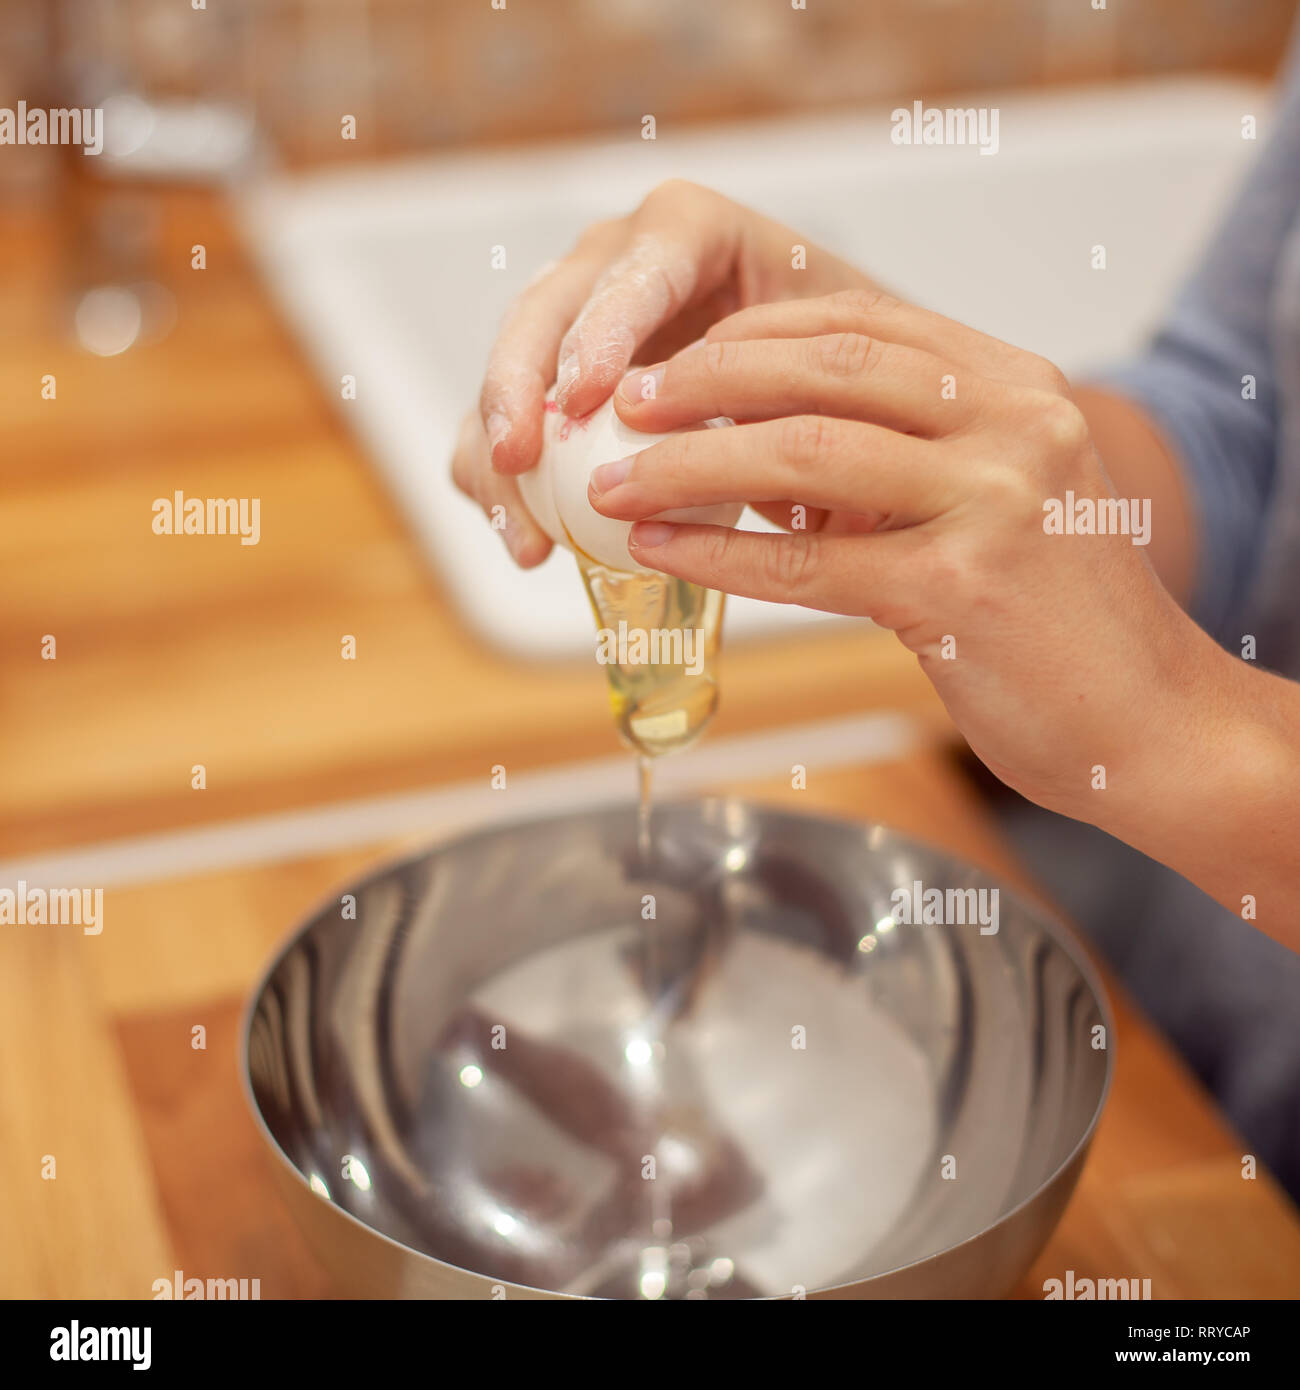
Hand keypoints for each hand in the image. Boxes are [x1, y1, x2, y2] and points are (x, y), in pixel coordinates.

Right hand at [450, 181, 872, 563]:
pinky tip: (531, 548)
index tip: (588, 395)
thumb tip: (771, 440)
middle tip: (517, 457)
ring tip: (529, 537)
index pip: (636, 268)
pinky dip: (508, 492)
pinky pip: (508, 433)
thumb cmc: (831, 355)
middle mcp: (614, 263)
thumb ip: (803, 371)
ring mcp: (573, 325)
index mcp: (687, 230)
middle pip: (543, 313)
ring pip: (511, 378)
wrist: (821, 380)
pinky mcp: (553, 390)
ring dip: (503, 459)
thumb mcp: (836, 348)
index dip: (603, 329)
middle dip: (519, 388)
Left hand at [590, 288, 1230, 830]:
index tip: (675, 362)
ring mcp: (993, 502)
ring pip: (803, 455)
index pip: (863, 326)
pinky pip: (807, 561)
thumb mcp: (997, 505)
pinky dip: (719, 553)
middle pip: (826, 370)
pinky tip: (661, 550)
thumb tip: (769, 450)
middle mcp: (1014, 424)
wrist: (1150, 717)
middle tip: (623, 405)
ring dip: (689, 465)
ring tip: (615, 483)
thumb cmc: (1059, 617)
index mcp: (1019, 388)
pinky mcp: (960, 590)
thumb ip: (906, 462)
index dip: (752, 339)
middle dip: (705, 383)